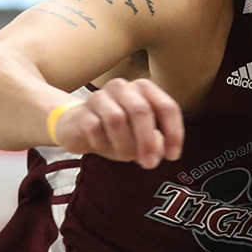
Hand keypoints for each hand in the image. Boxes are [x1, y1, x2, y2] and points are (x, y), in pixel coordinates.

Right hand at [51, 77, 183, 168]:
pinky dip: (102, 143)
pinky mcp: (82, 111)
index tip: (173, 156)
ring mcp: (100, 96)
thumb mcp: (140, 141)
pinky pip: (94, 128)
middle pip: (140, 110)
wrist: (78, 128)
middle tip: (150, 164)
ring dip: (124, 144)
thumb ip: (155, 145)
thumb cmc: (117, 133)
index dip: (173, 133)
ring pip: (116, 118)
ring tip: (125, 156)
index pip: (166, 107)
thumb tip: (159, 151)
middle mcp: (122, 87)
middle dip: (147, 140)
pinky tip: (101, 147)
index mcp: (144, 89)